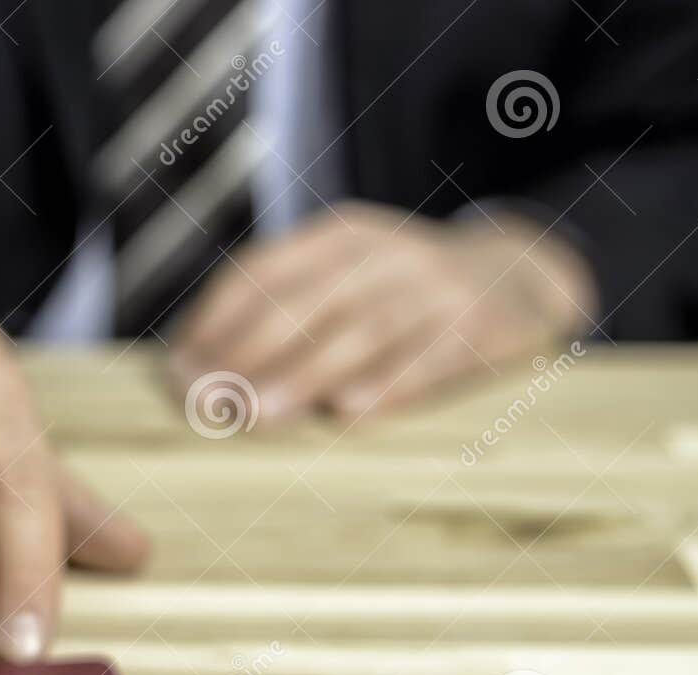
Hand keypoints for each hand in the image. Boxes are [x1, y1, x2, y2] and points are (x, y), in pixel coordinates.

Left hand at [170, 202, 597, 421]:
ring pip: (359, 331)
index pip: (261, 273)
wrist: (521, 274)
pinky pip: (428, 358)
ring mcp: (435, 288)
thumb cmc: (404, 294)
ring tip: (257, 416)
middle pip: (303, 303)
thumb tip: (193, 370)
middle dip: (246, 355)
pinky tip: (349, 415)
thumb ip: (282, 311)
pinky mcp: (480, 327)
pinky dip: (389, 385)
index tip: (175, 372)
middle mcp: (383, 253)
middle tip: (206, 403)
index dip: (213, 323)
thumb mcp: (346, 277)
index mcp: (339, 236)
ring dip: (302, 376)